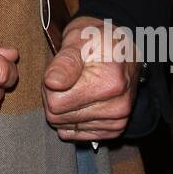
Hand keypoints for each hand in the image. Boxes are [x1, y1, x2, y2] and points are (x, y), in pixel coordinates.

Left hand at [41, 15, 139, 141]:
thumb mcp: (79, 38)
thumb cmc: (97, 40)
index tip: (60, 70)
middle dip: (54, 96)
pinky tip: (81, 101)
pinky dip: (72, 119)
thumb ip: (64, 61)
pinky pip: (76, 134)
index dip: (48, 84)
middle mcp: (118, 106)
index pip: (56, 102)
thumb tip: (52, 82)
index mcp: (110, 82)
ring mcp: (118, 121)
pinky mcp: (114, 130)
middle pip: (58, 116)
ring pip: (65, 126)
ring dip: (63, 108)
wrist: (123, 50)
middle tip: (66, 78)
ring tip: (75, 86)